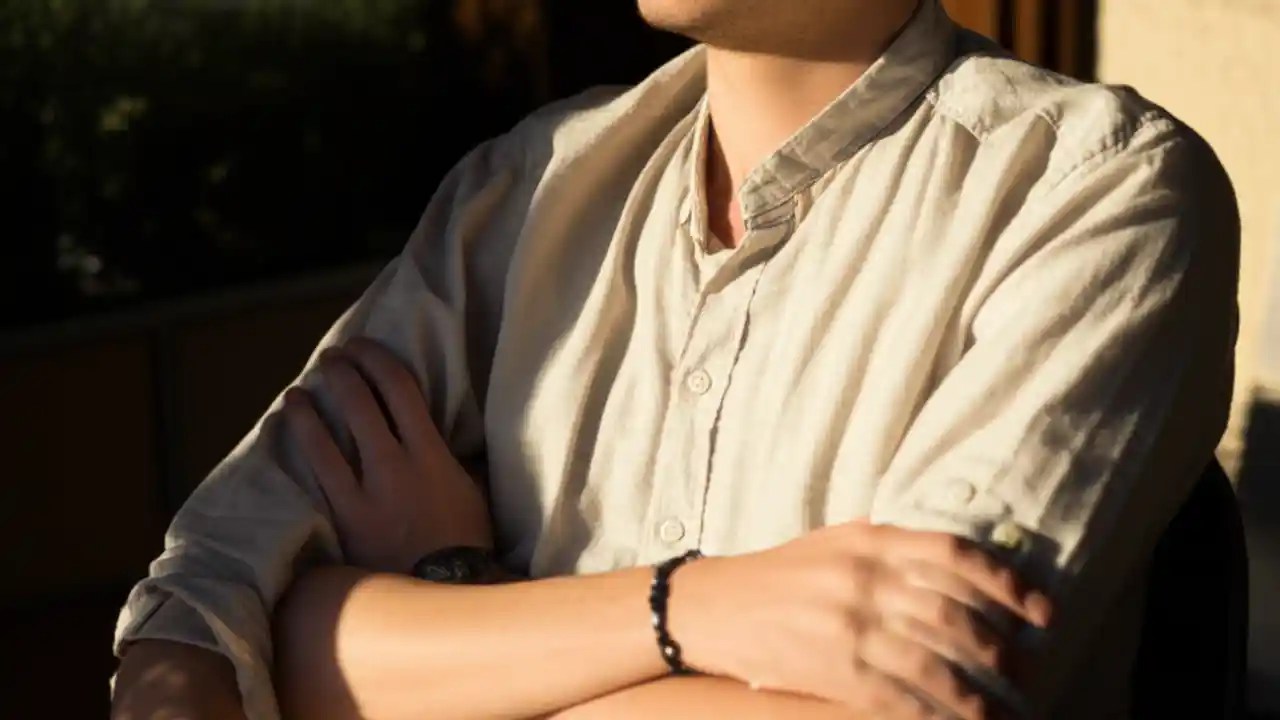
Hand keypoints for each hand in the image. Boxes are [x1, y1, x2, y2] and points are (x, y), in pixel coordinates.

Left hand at [283, 337, 492, 572]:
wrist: (444, 591)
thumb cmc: (465, 539)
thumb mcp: (470, 486)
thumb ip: (448, 455)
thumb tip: (435, 430)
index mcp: (431, 453)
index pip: (400, 389)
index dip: (378, 360)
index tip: (366, 348)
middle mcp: (394, 465)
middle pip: (360, 403)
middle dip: (343, 372)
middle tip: (332, 358)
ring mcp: (363, 494)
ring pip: (325, 438)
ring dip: (309, 407)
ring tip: (299, 391)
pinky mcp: (342, 518)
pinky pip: (316, 474)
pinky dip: (303, 445)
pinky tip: (292, 430)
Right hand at [672, 522, 1052, 718]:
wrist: (713, 608)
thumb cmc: (775, 575)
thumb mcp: (831, 542)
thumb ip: (884, 542)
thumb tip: (947, 556)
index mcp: (869, 542)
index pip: (955, 555)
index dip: (1007, 584)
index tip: (1042, 612)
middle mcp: (866, 579)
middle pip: (957, 614)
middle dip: (1004, 648)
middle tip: (1031, 670)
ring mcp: (852, 626)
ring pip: (939, 662)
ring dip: (983, 693)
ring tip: (1010, 710)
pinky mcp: (836, 670)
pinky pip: (903, 697)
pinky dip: (940, 714)